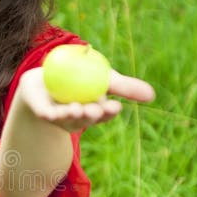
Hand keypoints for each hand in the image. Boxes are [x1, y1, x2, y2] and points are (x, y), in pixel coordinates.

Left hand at [18, 67, 154, 132]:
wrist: (45, 76)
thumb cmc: (80, 78)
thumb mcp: (104, 79)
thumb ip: (125, 87)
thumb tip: (152, 95)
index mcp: (95, 111)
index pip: (105, 113)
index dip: (109, 112)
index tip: (115, 106)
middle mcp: (79, 119)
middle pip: (87, 119)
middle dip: (92, 115)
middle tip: (95, 109)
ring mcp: (61, 119)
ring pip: (69, 119)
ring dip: (73, 115)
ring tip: (77, 108)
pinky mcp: (44, 115)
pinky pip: (48, 115)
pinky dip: (52, 114)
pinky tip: (54, 112)